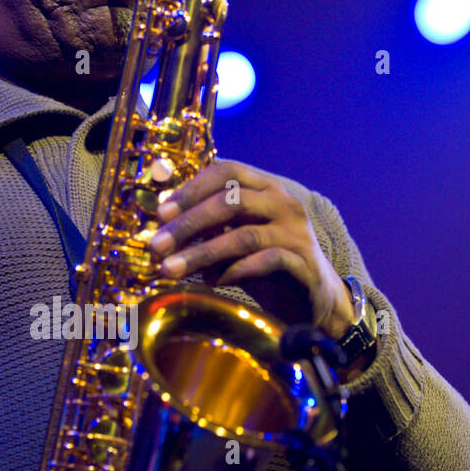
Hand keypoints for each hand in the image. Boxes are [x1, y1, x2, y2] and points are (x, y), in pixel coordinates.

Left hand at [148, 160, 355, 340]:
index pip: (227, 171)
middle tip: (157, 246)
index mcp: (266, 188)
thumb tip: (161, 214)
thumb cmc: (264, 265)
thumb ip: (205, 226)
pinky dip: (233, 272)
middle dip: (188, 223)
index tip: (161, 212)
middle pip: (231, 201)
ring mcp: (297, 233)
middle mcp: (284, 204)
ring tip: (170, 270)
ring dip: (201, 253)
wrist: (312, 300)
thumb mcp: (231, 238)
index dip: (192, 188)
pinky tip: (211, 282)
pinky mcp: (303, 264)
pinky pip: (265, 263)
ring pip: (243, 236)